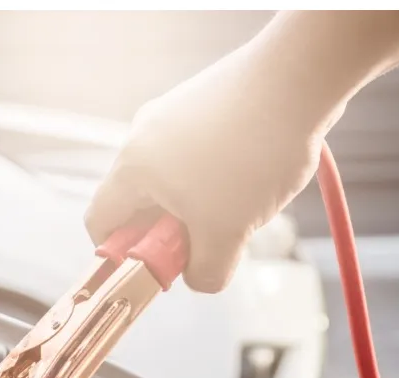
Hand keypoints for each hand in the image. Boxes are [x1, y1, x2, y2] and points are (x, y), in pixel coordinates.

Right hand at [85, 41, 340, 292]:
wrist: (298, 77)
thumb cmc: (250, 155)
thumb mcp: (227, 233)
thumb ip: (205, 271)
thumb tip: (199, 279)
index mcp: (132, 170)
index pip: (100, 223)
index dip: (121, 254)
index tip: (159, 265)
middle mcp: (141, 136)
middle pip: (140, 202)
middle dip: (173, 230)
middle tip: (213, 239)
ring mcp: (172, 113)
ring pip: (175, 177)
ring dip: (202, 202)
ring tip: (246, 202)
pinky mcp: (205, 99)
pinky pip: (200, 150)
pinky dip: (221, 172)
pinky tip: (259, 171)